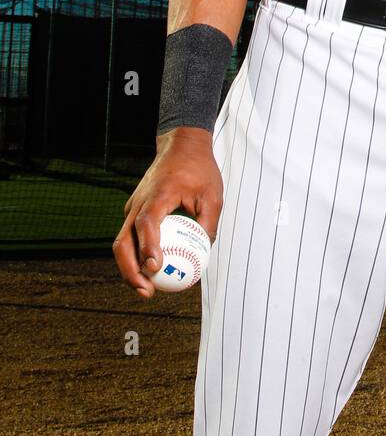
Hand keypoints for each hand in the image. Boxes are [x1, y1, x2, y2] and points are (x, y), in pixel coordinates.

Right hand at [112, 127, 222, 298]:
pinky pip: (130, 237)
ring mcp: (133, 206)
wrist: (181, 145)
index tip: (155, 268)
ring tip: (146, 290)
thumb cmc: (199, 169)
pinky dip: (135, 256)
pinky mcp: (135, 210)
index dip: (148, 247)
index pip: (146, 224)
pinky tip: (150, 272)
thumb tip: (204, 255)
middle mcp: (139, 202)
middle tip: (147, 291)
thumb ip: (208, 224)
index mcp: (157, 195)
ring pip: (122, 242)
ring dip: (129, 268)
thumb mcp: (213, 195)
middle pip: (123, 241)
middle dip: (130, 270)